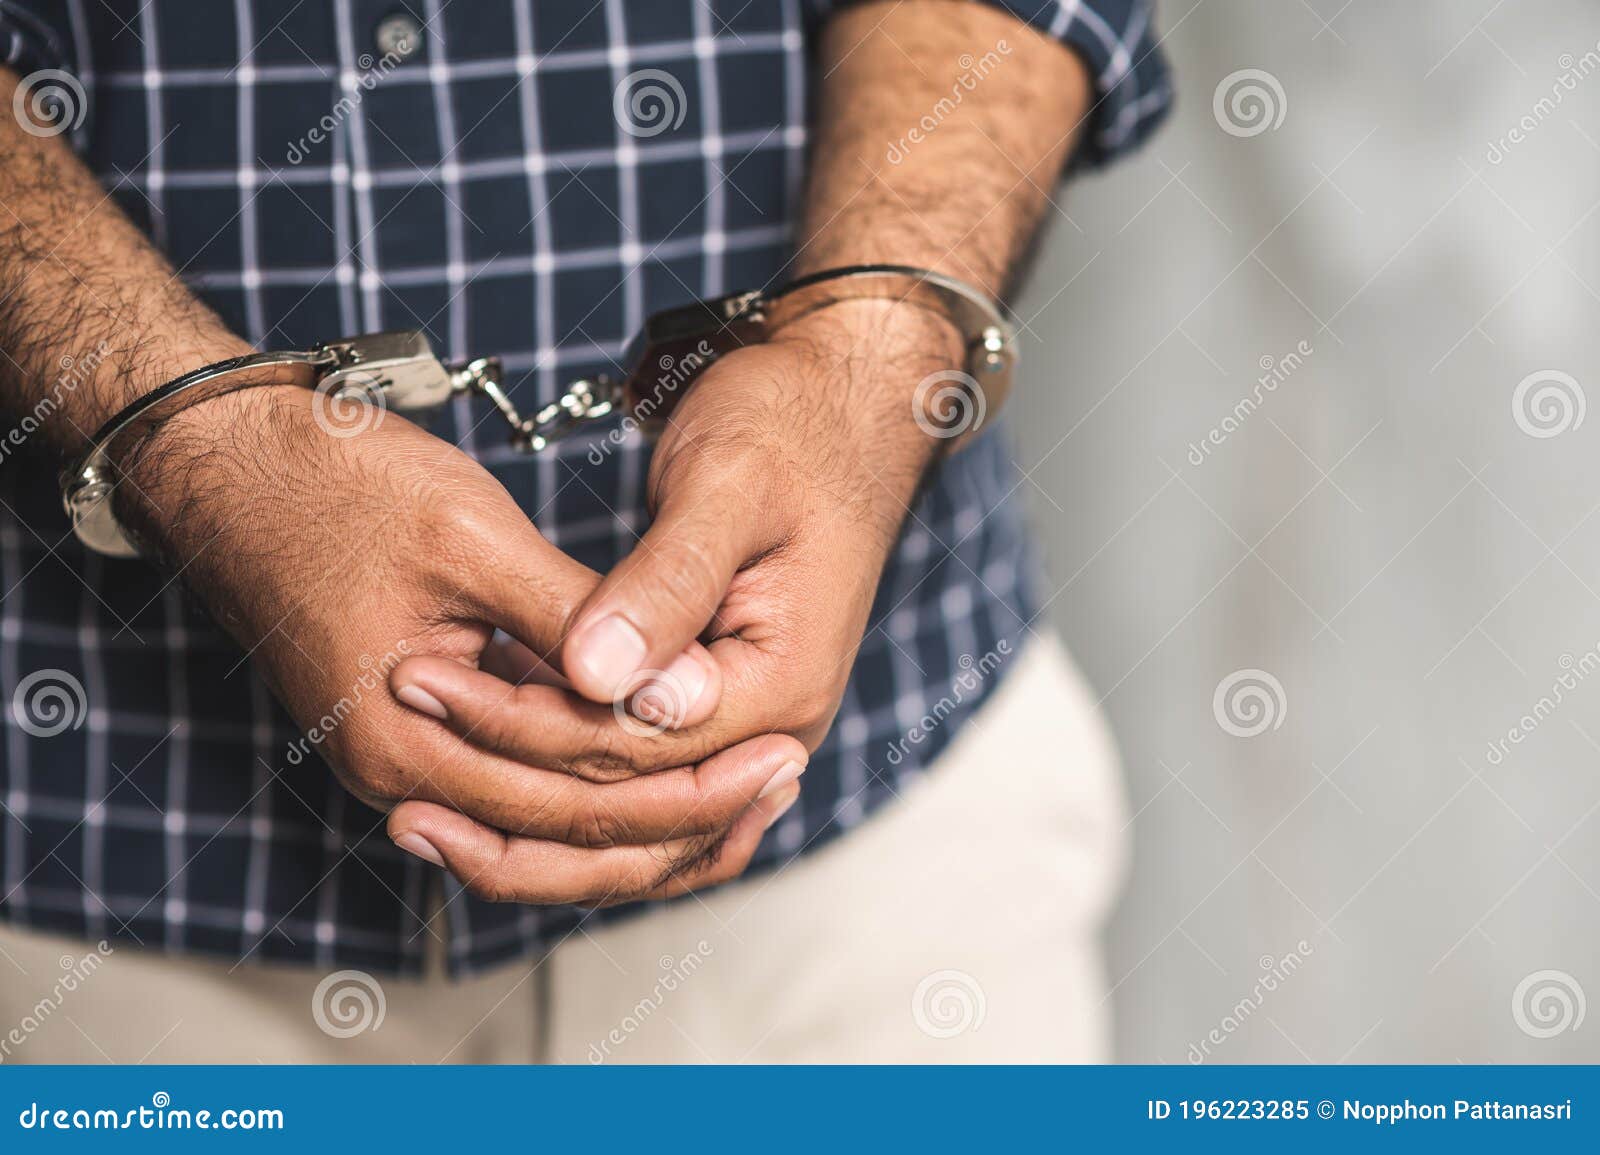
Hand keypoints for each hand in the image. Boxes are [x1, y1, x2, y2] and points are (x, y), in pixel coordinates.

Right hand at [119, 364, 805, 905]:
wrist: (231, 466)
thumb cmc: (338, 485)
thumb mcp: (470, 536)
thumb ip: (569, 618)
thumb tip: (668, 681)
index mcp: (408, 739)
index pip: (577, 794)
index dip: (687, 778)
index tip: (775, 751)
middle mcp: (402, 777)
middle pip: (570, 834)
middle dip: (685, 814)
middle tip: (781, 779)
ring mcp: (409, 762)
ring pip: (550, 828)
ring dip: (647, 816)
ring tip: (743, 789)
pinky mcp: (423, 733)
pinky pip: (523, 788)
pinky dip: (595, 786)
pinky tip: (666, 768)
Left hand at [382, 299, 965, 778]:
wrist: (847, 410)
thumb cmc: (791, 427)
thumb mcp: (727, 486)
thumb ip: (665, 583)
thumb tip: (592, 676)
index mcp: (782, 686)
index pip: (631, 749)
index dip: (517, 726)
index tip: (417, 682)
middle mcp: (775, 730)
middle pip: (629, 806)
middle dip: (508, 787)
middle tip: (400, 762)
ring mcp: (751, 728)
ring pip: (633, 818)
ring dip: (530, 817)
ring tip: (425, 810)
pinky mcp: (721, 707)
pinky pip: (642, 778)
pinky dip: (567, 786)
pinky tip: (489, 767)